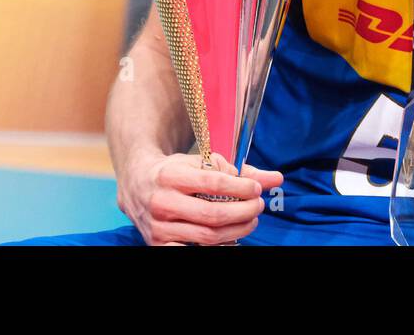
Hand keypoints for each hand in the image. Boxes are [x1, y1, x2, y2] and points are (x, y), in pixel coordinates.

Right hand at [118, 150, 282, 245]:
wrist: (137, 183)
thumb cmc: (175, 171)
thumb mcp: (200, 162)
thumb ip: (238, 170)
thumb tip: (276, 179)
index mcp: (171, 175)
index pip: (213, 183)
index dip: (240, 188)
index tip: (256, 189)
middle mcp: (161, 202)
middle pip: (213, 214)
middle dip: (243, 212)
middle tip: (258, 206)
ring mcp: (158, 227)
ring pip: (206, 237)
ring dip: (236, 230)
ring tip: (249, 220)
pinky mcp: (157, 245)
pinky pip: (192, 252)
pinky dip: (217, 248)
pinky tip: (230, 238)